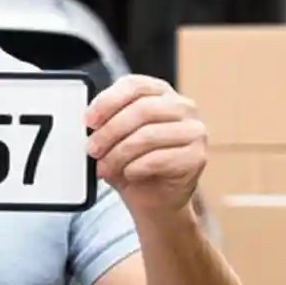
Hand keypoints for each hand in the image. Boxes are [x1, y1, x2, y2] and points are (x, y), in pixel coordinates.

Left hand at [84, 74, 206, 216]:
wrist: (157, 199)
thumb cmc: (135, 162)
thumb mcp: (115, 138)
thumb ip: (106, 123)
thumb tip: (89, 122)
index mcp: (160, 93)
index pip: (134, 85)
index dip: (108, 101)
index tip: (89, 121)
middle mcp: (182, 106)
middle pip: (142, 110)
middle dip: (110, 132)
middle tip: (92, 149)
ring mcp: (194, 130)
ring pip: (149, 134)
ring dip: (119, 153)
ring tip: (105, 167)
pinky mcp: (197, 156)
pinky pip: (160, 158)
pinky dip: (136, 167)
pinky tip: (128, 173)